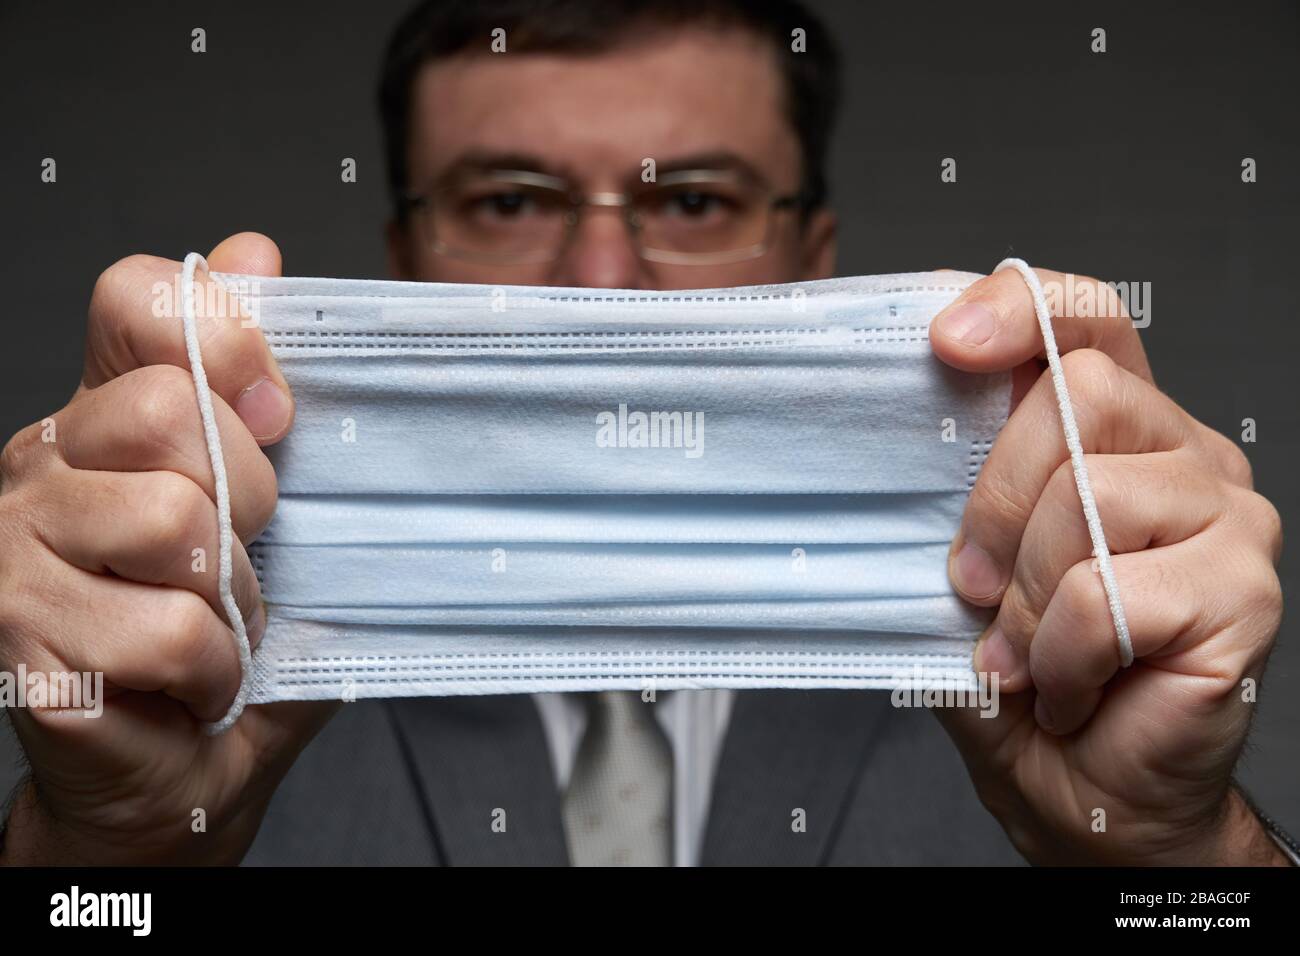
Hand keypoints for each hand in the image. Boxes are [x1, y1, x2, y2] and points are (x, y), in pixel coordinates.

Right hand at [0, 233, 337, 864]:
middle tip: (240, 555)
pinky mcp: (17, 640)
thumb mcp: (265, 510)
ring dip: (235, 596)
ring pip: (175, 526)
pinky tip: (192, 682)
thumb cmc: (226, 639)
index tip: (274, 406)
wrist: (180, 769)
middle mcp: (40, 468)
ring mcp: (13, 552)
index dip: (221, 333)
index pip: (134, 303)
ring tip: (217, 626)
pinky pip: (172, 628)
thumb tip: (254, 253)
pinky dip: (216, 669)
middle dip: (250, 498)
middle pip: (172, 414)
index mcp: (100, 422)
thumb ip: (252, 389)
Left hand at [928, 266, 1285, 864]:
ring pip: (1091, 496)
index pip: (1088, 322)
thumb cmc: (1028, 685)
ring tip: (1027, 654)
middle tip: (976, 587)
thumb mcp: (966, 578)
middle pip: (1079, 396)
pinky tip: (1069, 688)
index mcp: (1117, 437)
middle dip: (994, 503)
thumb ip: (946, 503)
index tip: (943, 342)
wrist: (1092, 799)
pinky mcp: (1243, 593)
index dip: (1021, 308)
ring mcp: (1227, 520)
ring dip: (1027, 598)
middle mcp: (1183, 459)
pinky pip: (1109, 593)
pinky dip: (1060, 655)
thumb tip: (877, 439)